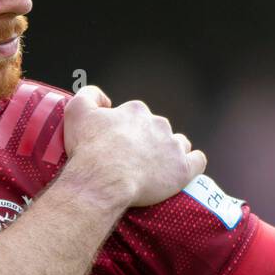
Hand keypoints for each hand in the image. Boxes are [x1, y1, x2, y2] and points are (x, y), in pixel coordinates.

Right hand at [63, 86, 205, 207]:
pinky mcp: (183, 168)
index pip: (137, 116)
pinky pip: (197, 161)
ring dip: (170, 152)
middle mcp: (158, 123)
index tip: (118, 145)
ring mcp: (172, 146)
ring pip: (178, 144)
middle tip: (133, 161)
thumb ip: (89, 94)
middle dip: (149, 141)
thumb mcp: (77, 112)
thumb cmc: (88, 149)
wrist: (103, 180)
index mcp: (136, 111)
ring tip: (156, 168)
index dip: (127, 130)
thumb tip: (106, 99)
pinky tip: (183, 170)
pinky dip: (192, 164)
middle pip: (158, 129)